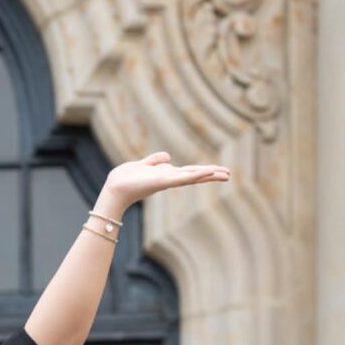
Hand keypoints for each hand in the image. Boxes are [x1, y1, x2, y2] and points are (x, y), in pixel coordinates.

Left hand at [100, 151, 230, 213]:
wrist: (115, 188)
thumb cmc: (125, 179)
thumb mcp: (142, 165)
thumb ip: (154, 160)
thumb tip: (167, 156)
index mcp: (166, 175)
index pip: (189, 172)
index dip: (203, 171)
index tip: (218, 170)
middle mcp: (169, 179)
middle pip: (195, 175)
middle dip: (211, 175)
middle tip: (229, 174)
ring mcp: (167, 181)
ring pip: (192, 176)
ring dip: (208, 175)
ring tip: (224, 174)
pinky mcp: (163, 182)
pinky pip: (182, 178)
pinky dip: (195, 176)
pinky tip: (207, 174)